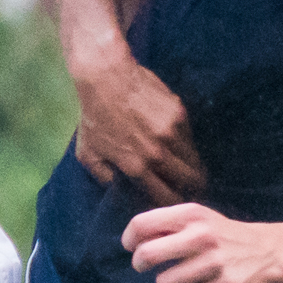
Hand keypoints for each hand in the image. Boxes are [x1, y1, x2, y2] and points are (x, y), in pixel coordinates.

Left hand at [70, 55, 204, 200]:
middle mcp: (158, 153)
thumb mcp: (87, 154)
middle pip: (188, 181)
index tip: (176, 205)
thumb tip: (118, 189)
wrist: (106, 77)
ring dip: (195, 168)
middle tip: (195, 191)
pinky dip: (188, 145)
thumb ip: (103, 176)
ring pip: (194, 160)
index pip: (165, 196)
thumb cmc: (93, 116)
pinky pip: (190, 137)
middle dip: (193, 189)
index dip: (173, 204)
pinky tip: (184, 146)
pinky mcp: (180, 113)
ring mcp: (172, 132)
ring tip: (195, 173)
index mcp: (136, 166)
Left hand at [123, 203, 282, 282]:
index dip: (129, 239)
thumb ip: (166, 225)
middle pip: (147, 255)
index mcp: (191, 214)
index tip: (131, 247)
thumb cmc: (219, 234)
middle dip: (140, 263)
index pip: (142, 224)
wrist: (266, 250)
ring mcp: (214, 262)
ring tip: (182, 276)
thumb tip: (132, 241)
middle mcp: (202, 236)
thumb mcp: (197, 218)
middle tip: (144, 265)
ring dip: (168, 282)